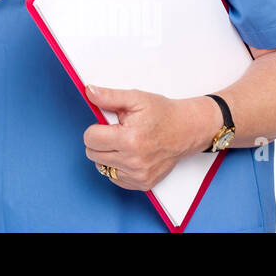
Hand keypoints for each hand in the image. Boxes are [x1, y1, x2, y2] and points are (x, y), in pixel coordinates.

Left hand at [82, 85, 214, 191]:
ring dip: (107, 155)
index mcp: (130, 139)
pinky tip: (128, 155)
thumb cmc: (162, 113)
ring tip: (123, 143)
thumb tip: (89, 92)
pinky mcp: (143, 184)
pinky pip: (115, 178)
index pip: (90, 139)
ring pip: (101, 167)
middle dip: (100, 141)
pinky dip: (116, 167)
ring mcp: (139, 175)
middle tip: (117, 132)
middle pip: (93, 154)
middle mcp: (134, 161)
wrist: (186, 130)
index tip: (106, 125)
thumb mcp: (136, 98)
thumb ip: (109, 96)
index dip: (95, 128)